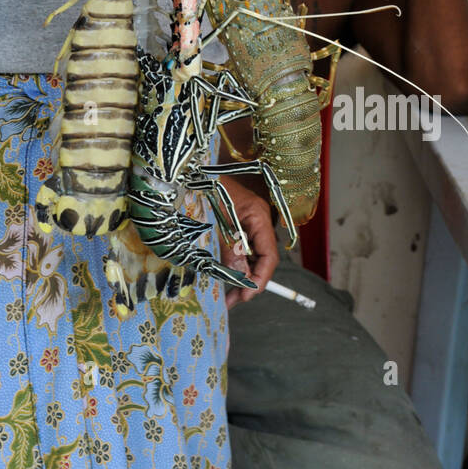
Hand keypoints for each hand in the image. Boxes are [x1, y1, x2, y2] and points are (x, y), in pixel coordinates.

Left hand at [216, 176, 278, 307]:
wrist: (198, 167)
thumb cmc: (209, 185)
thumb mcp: (218, 219)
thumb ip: (230, 247)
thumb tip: (238, 276)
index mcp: (259, 217)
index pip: (269, 256)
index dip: (260, 279)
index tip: (246, 295)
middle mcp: (259, 222)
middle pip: (262, 260)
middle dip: (249, 283)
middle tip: (231, 301)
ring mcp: (249, 223)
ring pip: (250, 257)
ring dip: (240, 275)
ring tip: (226, 294)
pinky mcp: (238, 224)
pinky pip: (240, 249)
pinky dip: (233, 264)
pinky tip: (223, 276)